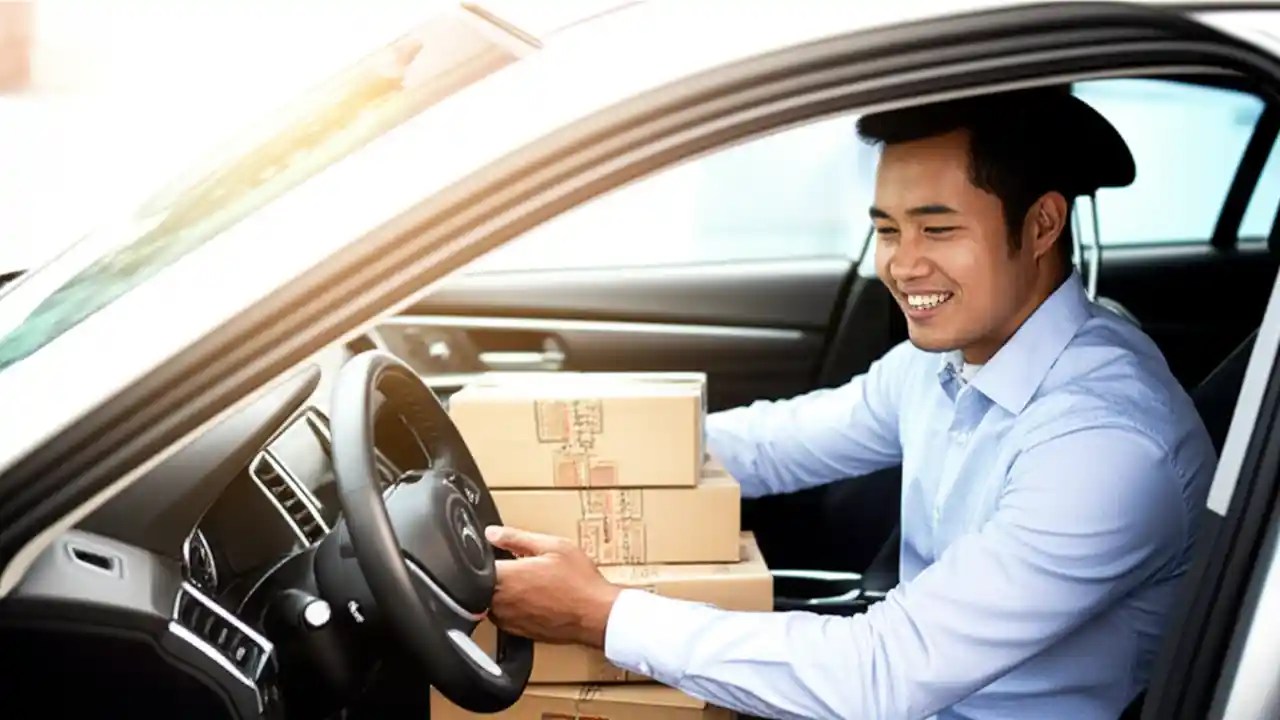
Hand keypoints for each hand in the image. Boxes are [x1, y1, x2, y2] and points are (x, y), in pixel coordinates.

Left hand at [485, 526, 622, 648]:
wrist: (597, 615)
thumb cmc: (579, 581)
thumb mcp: (552, 547)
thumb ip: (516, 538)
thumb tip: (491, 533)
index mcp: (506, 577)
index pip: (476, 566)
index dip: (484, 556)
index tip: (495, 551)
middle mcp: (501, 602)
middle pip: (480, 585)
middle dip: (494, 573)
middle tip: (517, 565)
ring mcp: (507, 620)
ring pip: (489, 601)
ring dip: (501, 591)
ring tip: (527, 582)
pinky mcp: (516, 632)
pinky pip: (503, 616)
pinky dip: (512, 606)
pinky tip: (533, 598)